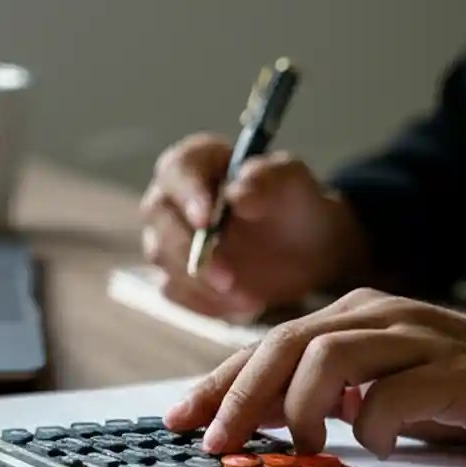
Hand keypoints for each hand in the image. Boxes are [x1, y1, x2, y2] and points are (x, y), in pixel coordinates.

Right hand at [139, 133, 367, 321]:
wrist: (304, 247)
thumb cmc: (293, 202)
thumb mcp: (292, 182)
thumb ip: (267, 179)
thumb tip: (238, 195)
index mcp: (197, 162)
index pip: (177, 169)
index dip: (186, 194)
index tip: (206, 221)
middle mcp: (171, 198)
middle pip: (161, 219)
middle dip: (191, 252)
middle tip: (228, 279)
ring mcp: (166, 238)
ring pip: (164, 260)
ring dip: (201, 284)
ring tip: (250, 299)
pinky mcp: (173, 274)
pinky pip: (174, 291)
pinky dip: (205, 303)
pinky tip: (240, 305)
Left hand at [163, 288, 465, 463]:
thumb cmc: (457, 389)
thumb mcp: (375, 386)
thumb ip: (320, 393)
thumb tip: (251, 418)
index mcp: (350, 316)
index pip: (266, 344)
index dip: (218, 381)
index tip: (181, 418)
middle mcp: (376, 315)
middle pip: (285, 344)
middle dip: (239, 395)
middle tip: (217, 441)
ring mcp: (417, 337)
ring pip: (329, 354)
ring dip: (301, 406)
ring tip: (303, 443)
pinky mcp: (456, 370)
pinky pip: (394, 394)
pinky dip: (373, 425)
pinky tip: (377, 444)